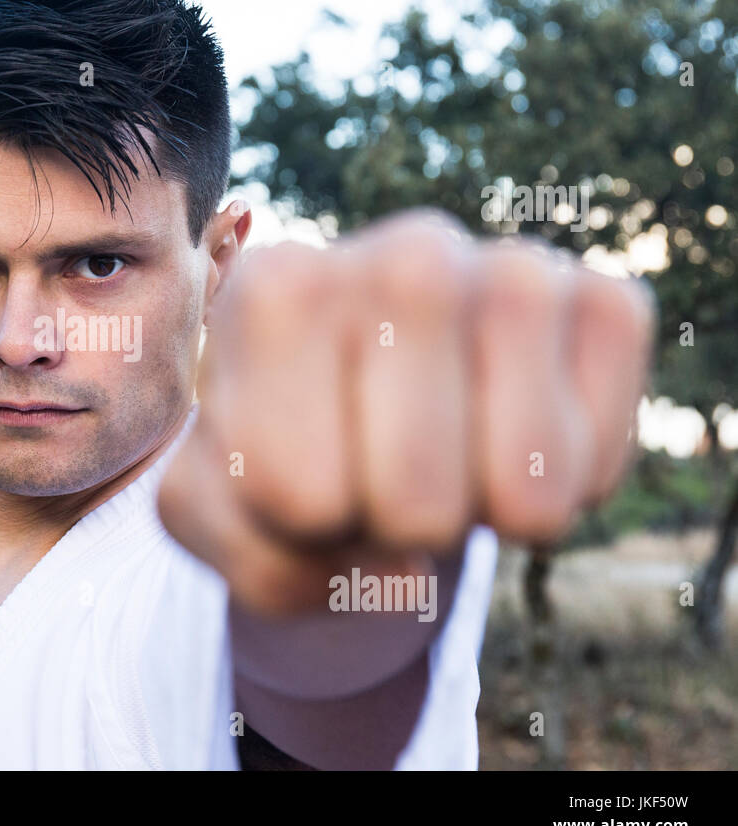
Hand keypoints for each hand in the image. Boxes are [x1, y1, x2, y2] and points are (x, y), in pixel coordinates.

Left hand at [157, 208, 656, 617]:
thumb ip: (251, 553)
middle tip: (377, 472)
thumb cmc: (285, 454)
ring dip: (481, 518)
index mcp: (277, 290)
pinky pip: (596, 464)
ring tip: (441, 458)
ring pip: (524, 492)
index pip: (297, 490)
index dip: (301, 526)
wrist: (375, 401)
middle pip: (415, 499)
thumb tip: (406, 573)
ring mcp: (513, 267)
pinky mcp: (606, 301)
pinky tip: (510, 440)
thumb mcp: (219, 511)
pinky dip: (561, 493)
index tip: (297, 472)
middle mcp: (402, 251)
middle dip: (393, 529)